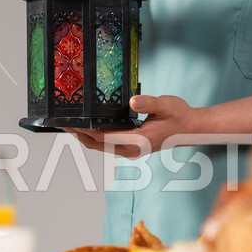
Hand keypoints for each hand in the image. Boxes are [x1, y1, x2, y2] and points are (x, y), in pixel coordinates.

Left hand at [68, 95, 202, 159]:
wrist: (190, 128)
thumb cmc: (179, 115)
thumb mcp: (166, 105)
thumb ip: (149, 103)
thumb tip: (132, 100)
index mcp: (136, 142)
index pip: (102, 137)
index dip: (83, 130)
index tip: (69, 122)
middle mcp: (130, 150)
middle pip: (96, 144)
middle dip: (78, 134)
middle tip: (60, 122)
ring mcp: (130, 150)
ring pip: (100, 145)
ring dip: (84, 136)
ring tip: (69, 123)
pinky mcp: (131, 146)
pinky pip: (107, 143)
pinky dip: (94, 135)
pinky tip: (87, 125)